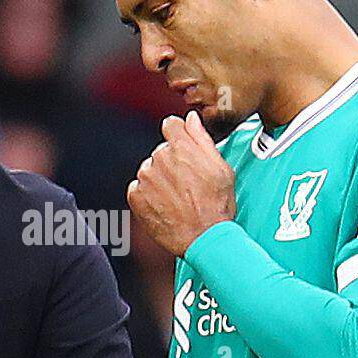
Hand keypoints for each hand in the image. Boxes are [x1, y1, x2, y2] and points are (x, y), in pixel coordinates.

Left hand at [128, 111, 235, 256]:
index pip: (170, 125)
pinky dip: (148, 196)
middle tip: (187, 184)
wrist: (204, 238)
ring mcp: (146, 178)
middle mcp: (160, 159)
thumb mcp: (221, 168)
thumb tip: (192, 119)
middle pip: (161, 151)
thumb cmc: (217, 206)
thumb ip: (202, 139)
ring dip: (159, 179)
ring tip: (176, 198)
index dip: (178, 135)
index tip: (181, 146)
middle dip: (171, 162)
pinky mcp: (136, 197)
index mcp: (182, 148)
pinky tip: (164, 206)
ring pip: (149, 170)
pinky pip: (138, 189)